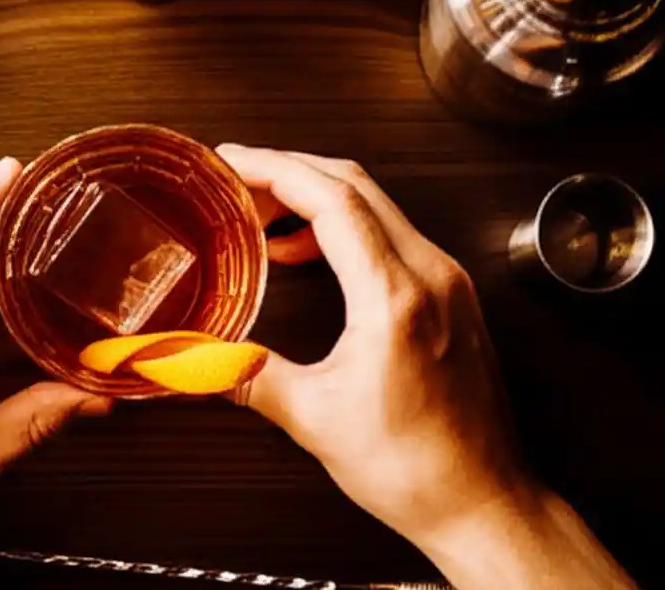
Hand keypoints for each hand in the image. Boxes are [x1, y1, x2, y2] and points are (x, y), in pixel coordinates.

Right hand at [217, 145, 632, 588]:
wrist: (482, 502)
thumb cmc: (413, 468)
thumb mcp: (313, 419)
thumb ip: (243, 376)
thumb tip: (183, 360)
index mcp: (395, 296)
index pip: (333, 199)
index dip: (275, 169)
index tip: (231, 161)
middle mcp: (431, 274)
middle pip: (356, 184)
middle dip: (290, 170)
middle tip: (236, 180)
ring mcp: (447, 281)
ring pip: (377, 205)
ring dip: (316, 197)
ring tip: (261, 217)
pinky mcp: (452, 296)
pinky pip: (392, 235)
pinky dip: (345, 226)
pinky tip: (307, 253)